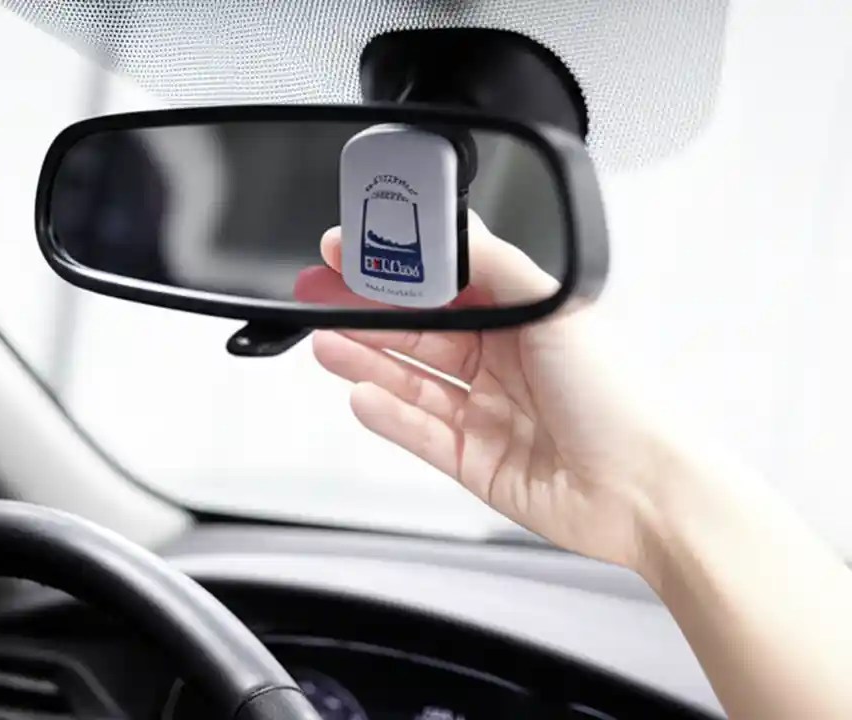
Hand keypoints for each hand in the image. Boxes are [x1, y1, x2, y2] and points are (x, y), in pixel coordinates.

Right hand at [305, 213, 676, 572]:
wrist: (647, 489)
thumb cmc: (621, 397)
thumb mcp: (557, 308)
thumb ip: (496, 265)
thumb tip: (454, 228)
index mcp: (526, 322)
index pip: (447, 288)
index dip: (400, 273)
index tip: (355, 255)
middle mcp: (504, 365)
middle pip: (420, 335)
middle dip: (368, 316)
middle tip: (321, 299)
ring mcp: (486, 415)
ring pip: (412, 381)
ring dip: (367, 362)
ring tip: (325, 343)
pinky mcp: (475, 462)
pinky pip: (420, 433)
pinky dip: (388, 415)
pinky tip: (360, 396)